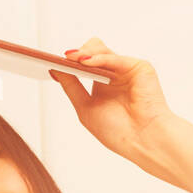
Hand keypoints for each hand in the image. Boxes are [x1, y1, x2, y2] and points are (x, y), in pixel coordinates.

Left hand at [49, 38, 173, 161]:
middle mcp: (114, 74)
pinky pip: (115, 58)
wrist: (142, 141)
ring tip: (72, 59)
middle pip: (92, 52)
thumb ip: (71, 87)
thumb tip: (55, 69)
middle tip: (62, 59)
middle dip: (76, 55)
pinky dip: (100, 58)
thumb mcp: (85, 108)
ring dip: (85, 53)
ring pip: (102, 50)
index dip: (68, 62)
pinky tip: (86, 62)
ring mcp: (126, 69)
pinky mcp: (139, 67)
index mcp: (102, 84)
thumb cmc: (118, 131)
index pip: (83, 64)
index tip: (49, 61)